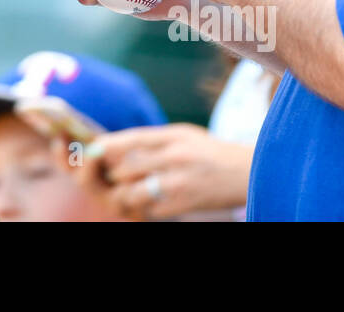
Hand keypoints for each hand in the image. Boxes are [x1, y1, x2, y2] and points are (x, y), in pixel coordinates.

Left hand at [74, 124, 252, 219]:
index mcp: (173, 136)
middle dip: (114, 174)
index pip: (131, 139)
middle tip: (113, 175)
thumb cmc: (211, 152)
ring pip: (133, 192)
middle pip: (126, 168)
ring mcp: (179, 183)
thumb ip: (153, 140)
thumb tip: (114, 146)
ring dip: (126, 193)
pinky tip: (151, 201)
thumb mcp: (184, 135)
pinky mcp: (184, 204)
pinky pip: (151, 209)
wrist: (249, 172)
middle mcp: (174, 157)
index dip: (108, 146)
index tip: (94, 150)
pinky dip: (145, 207)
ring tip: (130, 191)